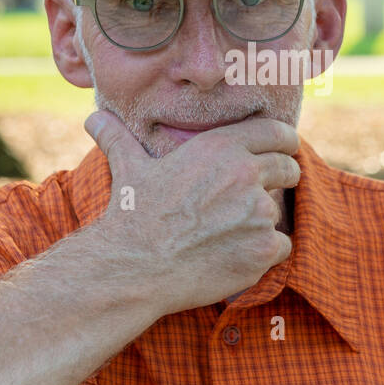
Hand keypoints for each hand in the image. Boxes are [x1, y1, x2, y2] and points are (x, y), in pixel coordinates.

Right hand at [83, 110, 300, 313]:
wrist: (135, 268)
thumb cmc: (132, 216)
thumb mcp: (128, 168)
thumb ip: (119, 138)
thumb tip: (93, 117)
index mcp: (221, 147)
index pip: (277, 132)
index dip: (285, 142)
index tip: (286, 151)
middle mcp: (246, 173)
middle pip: (290, 169)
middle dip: (282, 179)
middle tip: (258, 196)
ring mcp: (259, 212)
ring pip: (278, 212)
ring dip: (261, 222)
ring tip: (226, 235)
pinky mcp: (265, 248)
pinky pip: (281, 247)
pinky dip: (263, 254)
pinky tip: (234, 256)